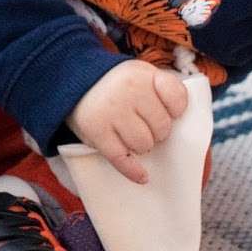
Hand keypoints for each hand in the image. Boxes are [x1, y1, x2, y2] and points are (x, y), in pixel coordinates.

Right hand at [67, 60, 187, 183]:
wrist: (70, 80)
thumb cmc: (115, 84)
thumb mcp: (138, 74)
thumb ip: (161, 90)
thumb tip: (180, 123)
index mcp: (142, 75)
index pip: (177, 98)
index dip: (176, 110)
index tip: (170, 112)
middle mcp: (128, 91)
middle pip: (162, 128)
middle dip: (156, 131)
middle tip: (142, 124)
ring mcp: (111, 111)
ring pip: (144, 145)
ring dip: (140, 145)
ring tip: (129, 134)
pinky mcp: (96, 131)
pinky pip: (121, 159)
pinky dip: (133, 171)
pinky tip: (142, 176)